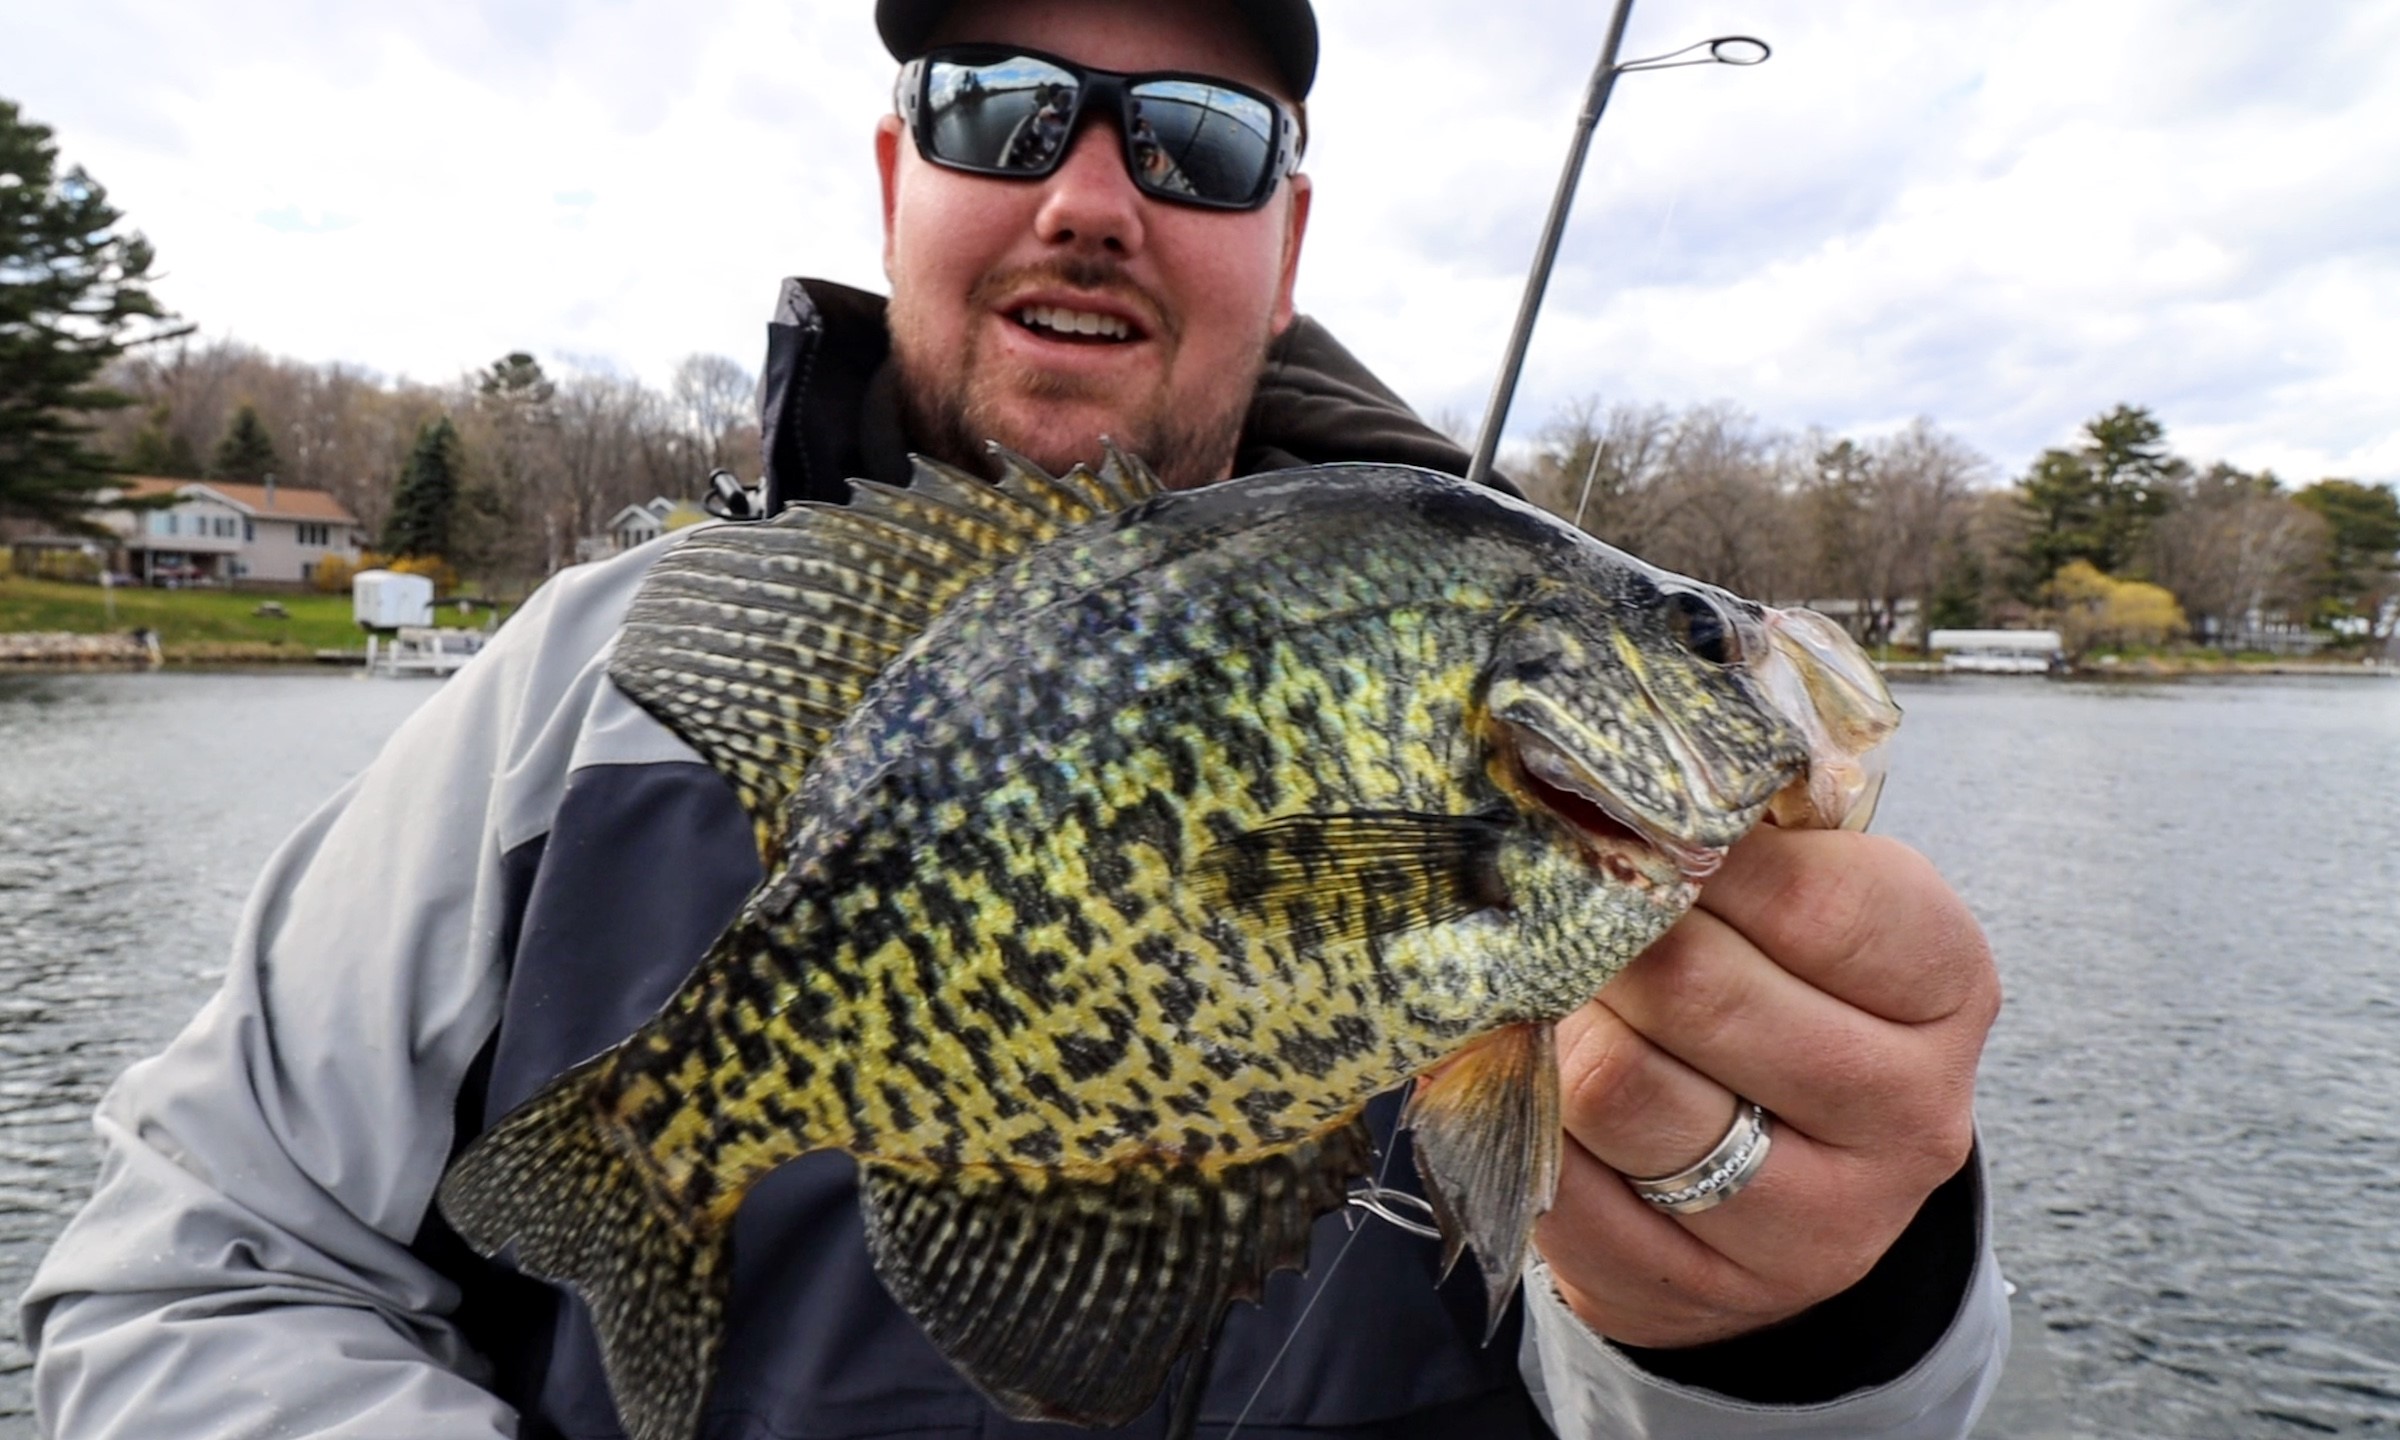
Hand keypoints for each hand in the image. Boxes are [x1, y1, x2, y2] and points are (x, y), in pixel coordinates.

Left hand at [1531, 826, 1998, 1347]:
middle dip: (1601, 933)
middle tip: (1550, 899)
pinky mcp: (1707, 1291)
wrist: (1791, 1188)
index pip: (1813, 899)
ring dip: (1554, 1026)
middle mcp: (1908, 1112)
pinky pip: (1567, 1187)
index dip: (1692, 849)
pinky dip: (1523, 1118)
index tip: (1619, 819)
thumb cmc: (1786, 995)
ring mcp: (1816, 1220)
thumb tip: (1617, 771)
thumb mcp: (1809, 900)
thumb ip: (1747, 836)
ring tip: (1541, 989)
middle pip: (1699, 988)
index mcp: (1946, 986)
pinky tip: (1531, 1079)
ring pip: (1622, 1090)